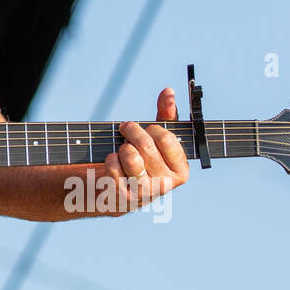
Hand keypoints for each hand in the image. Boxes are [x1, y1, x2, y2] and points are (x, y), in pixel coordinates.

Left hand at [104, 87, 188, 211]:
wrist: (114, 190)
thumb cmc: (140, 159)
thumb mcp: (156, 139)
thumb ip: (166, 115)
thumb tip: (168, 92)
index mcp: (180, 170)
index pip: (167, 138)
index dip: (152, 129)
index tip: (147, 129)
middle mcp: (165, 184)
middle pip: (146, 145)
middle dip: (131, 131)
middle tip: (125, 130)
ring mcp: (144, 193)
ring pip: (130, 156)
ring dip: (121, 147)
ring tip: (122, 150)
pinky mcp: (123, 197)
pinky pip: (113, 166)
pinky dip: (109, 159)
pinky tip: (114, 164)